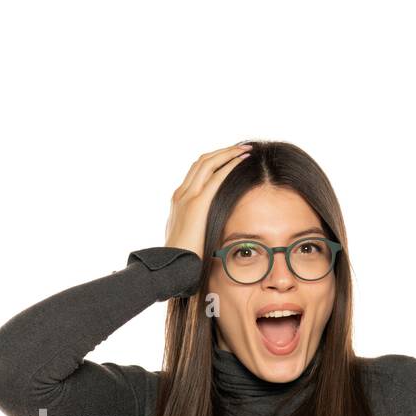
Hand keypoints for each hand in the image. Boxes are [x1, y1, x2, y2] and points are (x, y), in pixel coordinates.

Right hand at [163, 143, 254, 257]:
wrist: (170, 267)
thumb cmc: (182, 260)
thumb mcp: (189, 240)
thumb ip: (197, 230)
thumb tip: (208, 234)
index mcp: (179, 201)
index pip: (197, 172)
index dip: (214, 162)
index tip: (230, 158)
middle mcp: (181, 194)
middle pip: (202, 162)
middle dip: (222, 152)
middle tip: (241, 148)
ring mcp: (187, 197)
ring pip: (207, 164)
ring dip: (227, 154)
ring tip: (245, 149)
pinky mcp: (196, 205)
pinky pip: (215, 178)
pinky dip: (229, 166)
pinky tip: (242, 160)